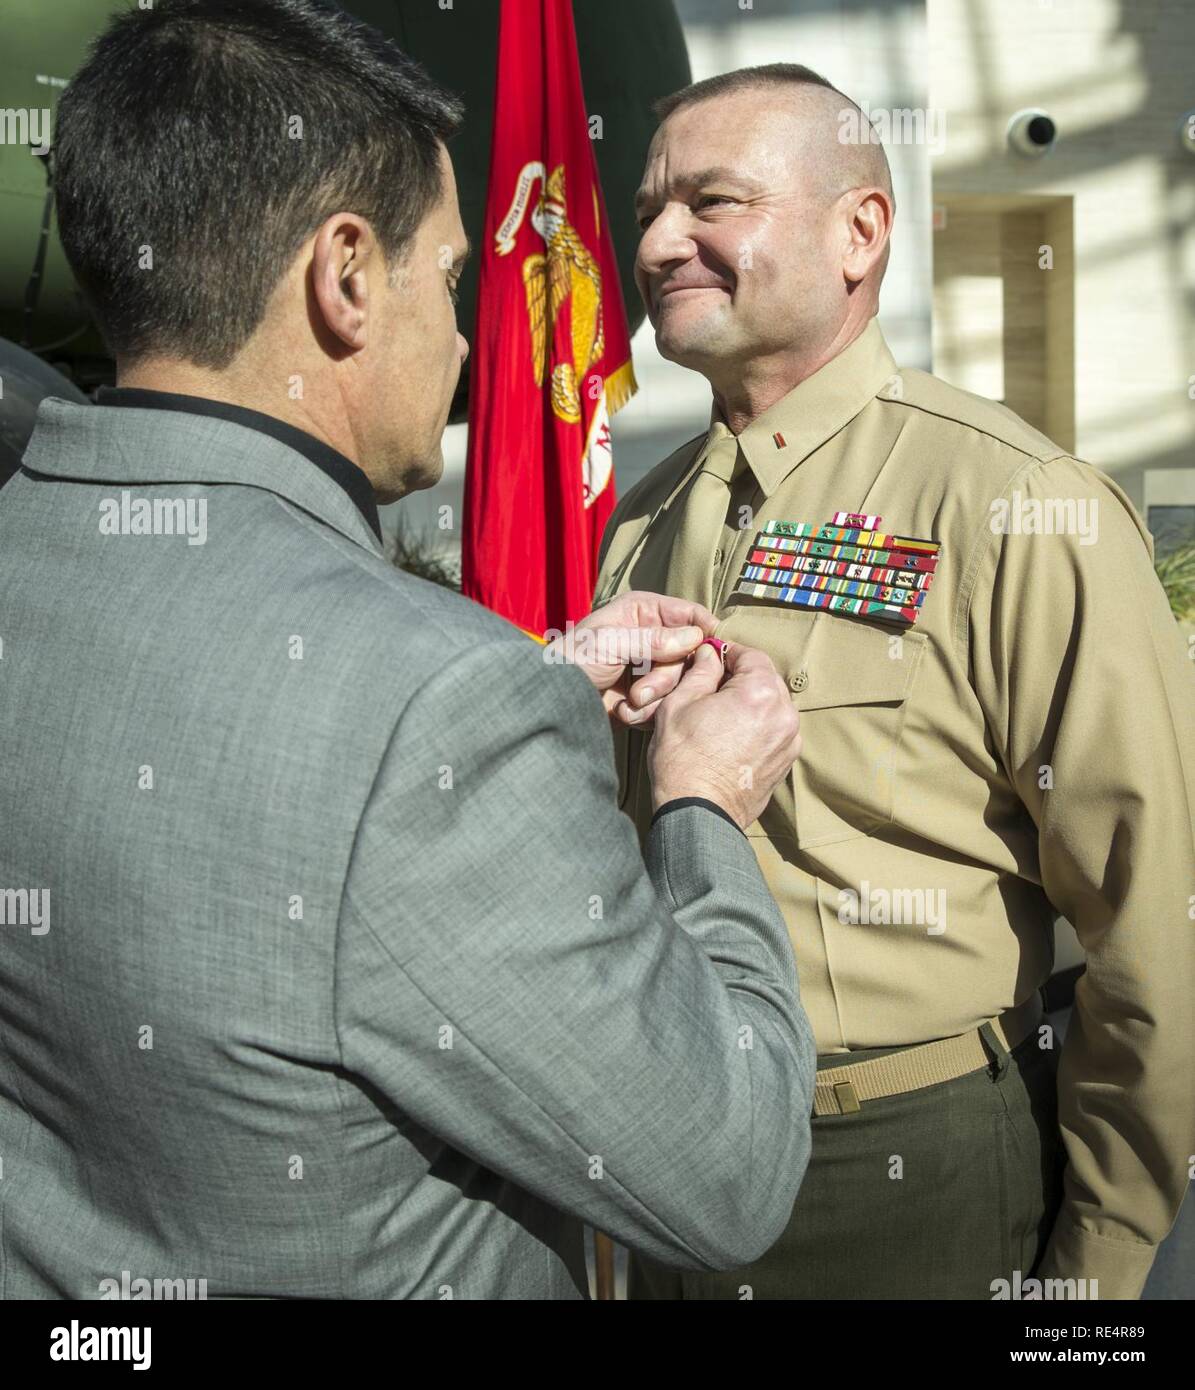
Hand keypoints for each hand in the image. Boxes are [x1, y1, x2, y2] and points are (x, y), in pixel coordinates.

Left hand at [544, 591, 718, 722]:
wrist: (554, 700)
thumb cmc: (572, 661)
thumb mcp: (610, 643)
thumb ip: (652, 640)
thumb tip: (695, 637)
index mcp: (643, 611)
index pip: (689, 614)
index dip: (703, 631)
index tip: (712, 650)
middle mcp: (653, 635)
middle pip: (689, 654)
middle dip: (666, 676)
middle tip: (641, 691)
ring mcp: (652, 666)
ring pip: (681, 681)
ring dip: (655, 696)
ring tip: (630, 701)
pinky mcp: (650, 693)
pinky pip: (668, 701)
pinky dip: (649, 710)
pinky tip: (626, 711)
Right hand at [648, 641, 801, 830]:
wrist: (697, 814)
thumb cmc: (683, 761)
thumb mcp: (679, 704)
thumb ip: (700, 672)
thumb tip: (709, 655)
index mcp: (760, 692)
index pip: (752, 655)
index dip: (729, 652)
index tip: (712, 657)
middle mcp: (784, 714)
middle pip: (766, 679)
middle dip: (741, 678)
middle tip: (711, 686)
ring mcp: (789, 741)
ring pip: (772, 705)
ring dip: (751, 703)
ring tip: (719, 715)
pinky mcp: (786, 762)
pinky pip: (774, 731)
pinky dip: (757, 726)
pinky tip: (731, 737)